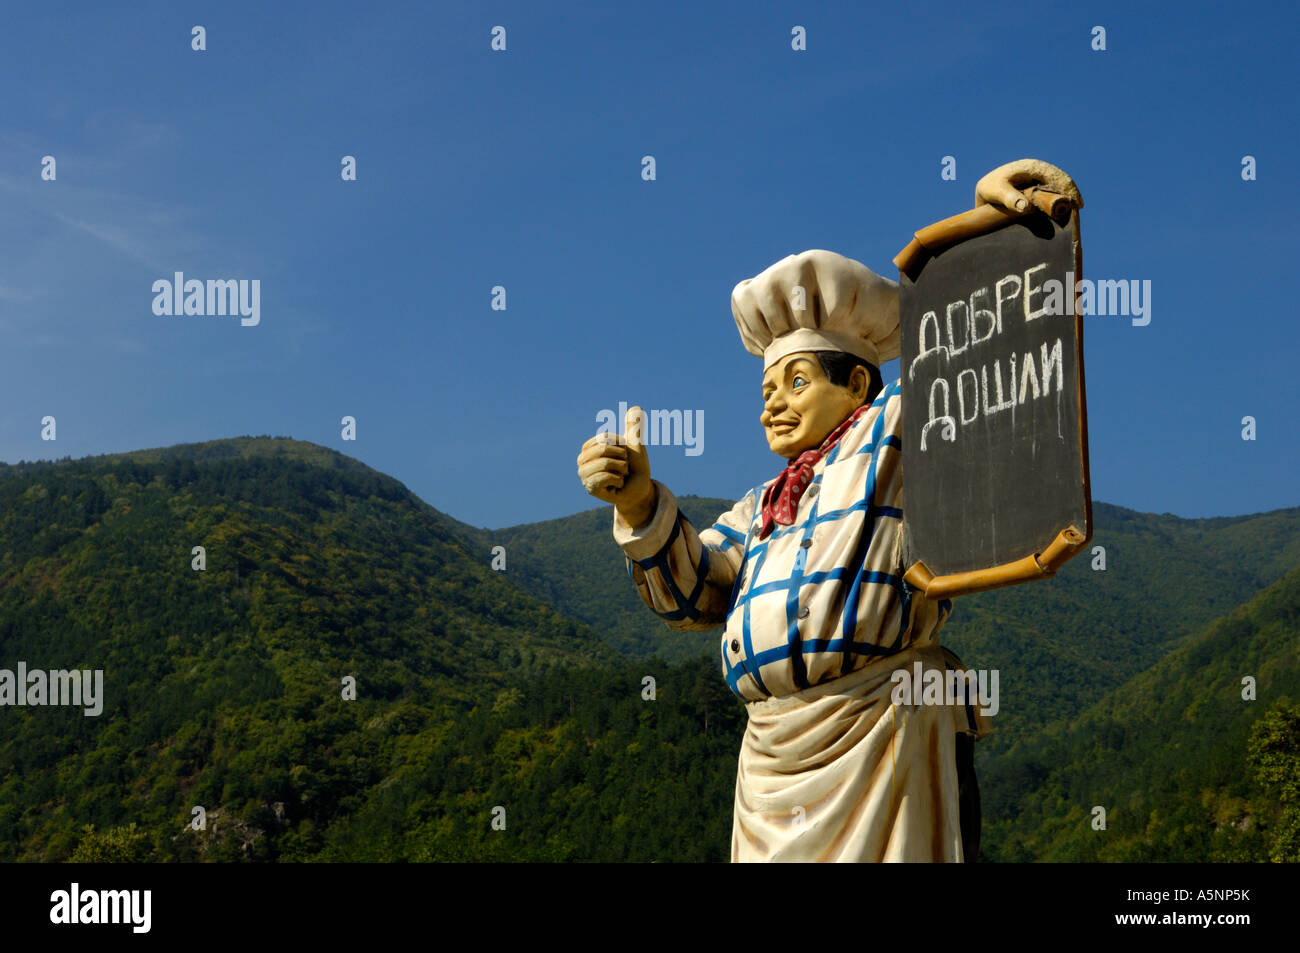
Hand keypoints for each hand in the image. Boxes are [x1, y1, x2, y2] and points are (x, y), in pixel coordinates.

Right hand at [577, 405, 655, 525]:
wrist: (640, 489)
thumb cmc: (634, 467)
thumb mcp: (635, 444)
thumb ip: (634, 427)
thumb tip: (636, 407)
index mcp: (588, 447)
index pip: (605, 438)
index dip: (620, 445)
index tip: (623, 455)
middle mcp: (582, 460)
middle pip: (603, 449)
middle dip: (621, 457)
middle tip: (624, 467)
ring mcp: (584, 475)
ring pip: (605, 463)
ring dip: (621, 469)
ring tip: (621, 476)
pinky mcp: (590, 488)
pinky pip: (605, 476)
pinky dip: (618, 479)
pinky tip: (617, 485)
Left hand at [975, 158, 1082, 212]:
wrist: (984, 189)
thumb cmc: (990, 188)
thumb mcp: (997, 192)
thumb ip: (1010, 198)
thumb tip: (1026, 207)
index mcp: (1032, 167)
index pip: (1056, 176)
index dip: (1068, 188)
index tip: (1075, 202)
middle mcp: (1038, 170)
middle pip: (1061, 179)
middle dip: (1071, 192)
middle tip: (1079, 208)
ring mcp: (1039, 178)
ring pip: (1058, 185)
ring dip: (1066, 196)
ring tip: (1074, 210)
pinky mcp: (1036, 186)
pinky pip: (1051, 191)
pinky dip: (1058, 199)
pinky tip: (1061, 210)